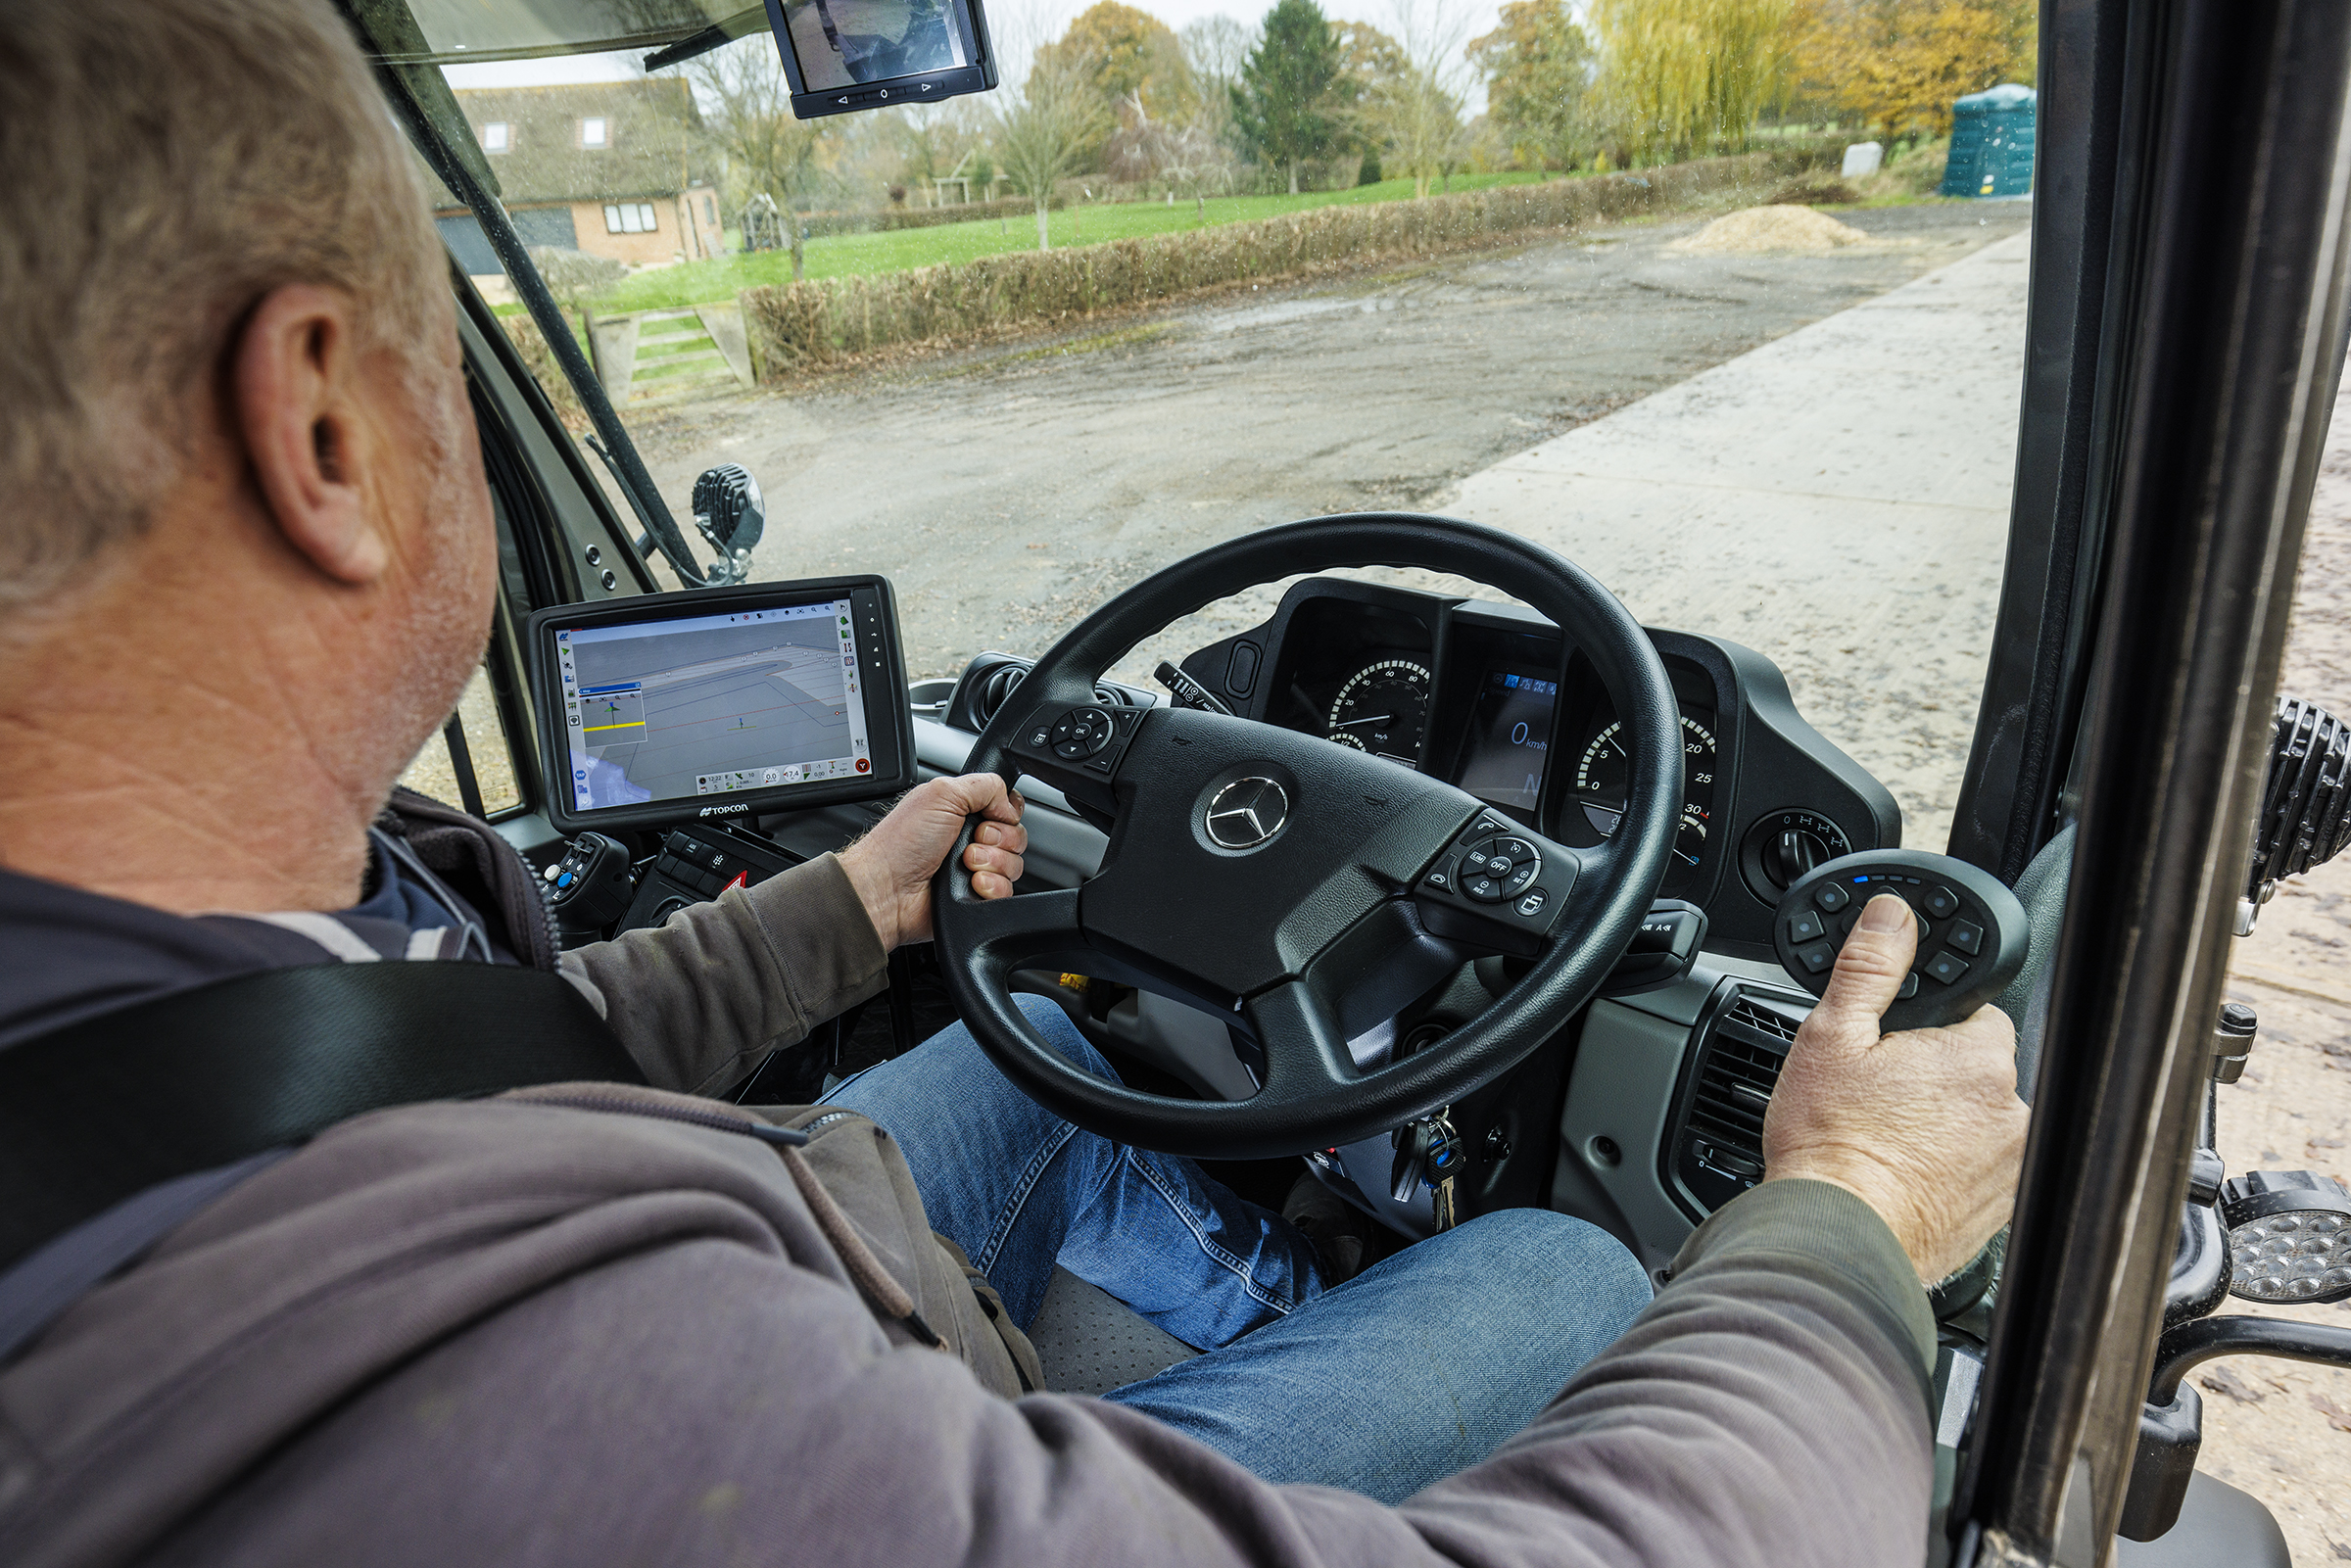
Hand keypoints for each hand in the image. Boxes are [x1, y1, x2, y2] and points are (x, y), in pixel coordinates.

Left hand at [837, 773, 1026, 949]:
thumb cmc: (901, 844)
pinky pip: (1006, 890)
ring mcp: (974, 868)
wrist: (887, 889)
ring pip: (1014, 864)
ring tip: (964, 864)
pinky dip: (990, 886)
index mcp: (962, 810)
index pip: (1007, 806)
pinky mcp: (977, 895)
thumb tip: (1010, 804)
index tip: (988, 816)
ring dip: (991, 862)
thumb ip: (985, 785)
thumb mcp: (942, 793)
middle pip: (1016, 835)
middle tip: (968, 842)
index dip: (1006, 811)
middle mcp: (970, 838)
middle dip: (998, 839)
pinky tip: (969, 884)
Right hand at [1762, 893, 2028, 1283]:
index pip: (1975, 1015)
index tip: (1894, 1050)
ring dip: (1947, 1123)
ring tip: (1889, 1140)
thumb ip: (1869, 966)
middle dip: (1936, 1076)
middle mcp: (2011, 1111)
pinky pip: (1980, 1169)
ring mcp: (2012, 1165)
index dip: (1928, 1027)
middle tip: (1880, 1097)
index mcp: (1978, 1057)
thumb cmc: (1829, 1144)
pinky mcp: (2001, 1209)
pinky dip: (1951, 1168)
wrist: (1835, 1234)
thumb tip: (1892, 913)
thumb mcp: (1831, 1035)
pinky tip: (1906, 1173)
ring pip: (1981, 1122)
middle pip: (1978, 1070)